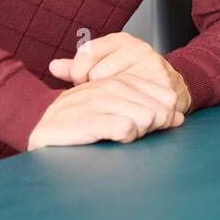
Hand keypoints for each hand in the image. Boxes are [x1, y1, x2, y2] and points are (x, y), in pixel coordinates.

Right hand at [27, 73, 182, 149]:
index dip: (164, 117)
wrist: (40, 125)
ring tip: (117, 136)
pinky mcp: (92, 118)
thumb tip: (178, 118)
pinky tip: (110, 139)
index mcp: (122, 81)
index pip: (166, 97)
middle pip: (160, 111)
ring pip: (146, 119)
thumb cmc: (81, 119)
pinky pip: (126, 129)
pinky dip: (124, 138)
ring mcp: (102, 101)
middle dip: (151, 128)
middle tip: (129, 132)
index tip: (147, 126)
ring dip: (136, 134)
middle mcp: (113, 86)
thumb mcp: (116, 108)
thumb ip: (147, 109)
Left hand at [50, 32, 190, 113]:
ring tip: (118, 101)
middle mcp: (137, 48)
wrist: (174, 87)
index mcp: (121, 40)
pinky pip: (132, 99)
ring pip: (113, 88)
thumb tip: (53, 66)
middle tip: (104, 95)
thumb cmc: (134, 78)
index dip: (78, 74)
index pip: (86, 53)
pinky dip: (126, 108)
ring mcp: (151, 64)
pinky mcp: (161, 82)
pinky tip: (128, 107)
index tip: (83, 83)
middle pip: (97, 73)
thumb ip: (78, 67)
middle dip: (95, 89)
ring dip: (111, 100)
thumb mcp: (105, 66)